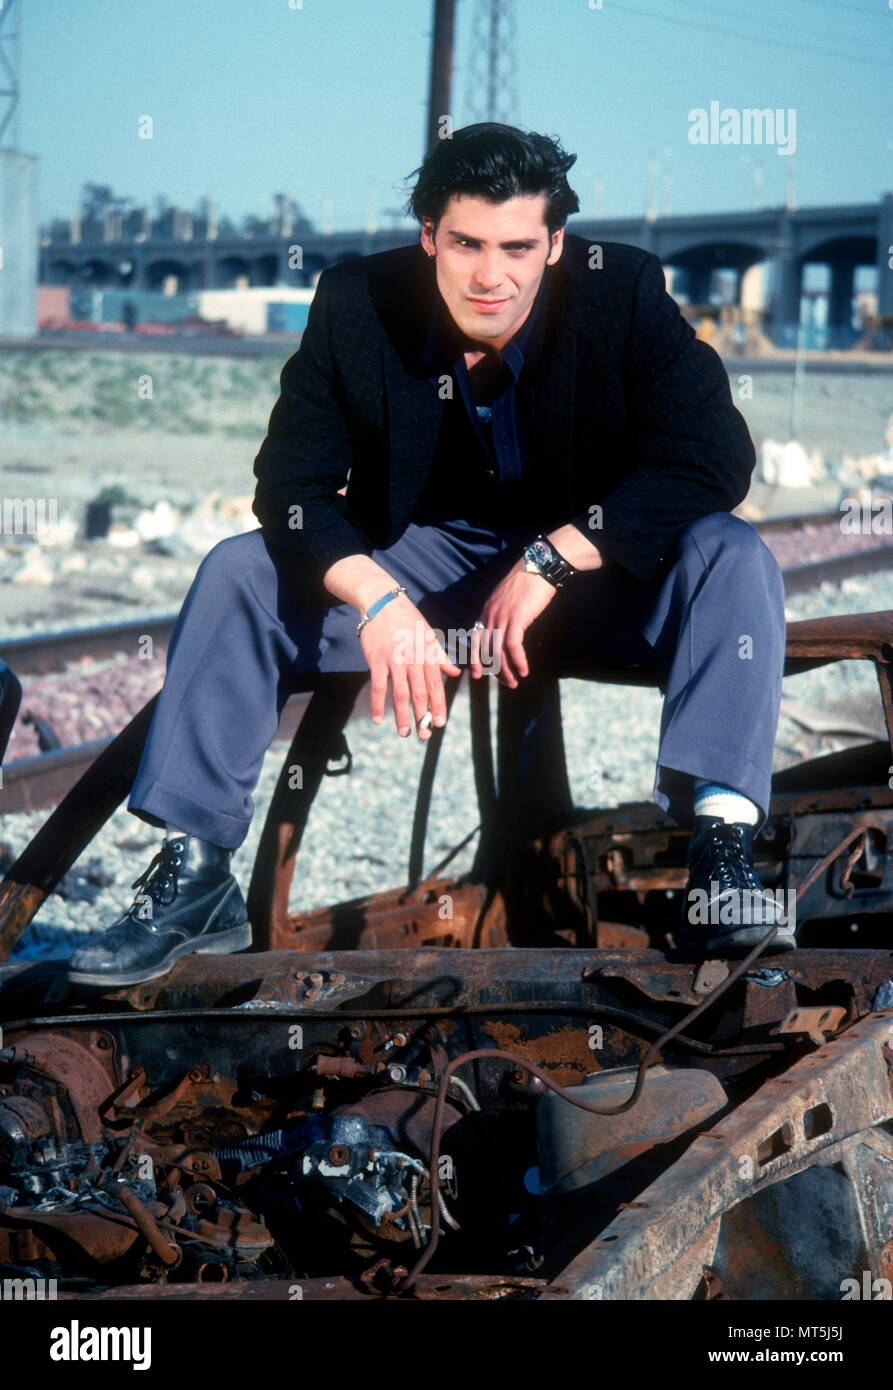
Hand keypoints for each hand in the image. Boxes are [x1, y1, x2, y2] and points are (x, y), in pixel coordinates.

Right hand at [361, 594, 460, 738]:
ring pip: (400, 693)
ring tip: (405, 733)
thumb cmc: (407, 619)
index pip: (435, 685)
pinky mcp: (376, 660)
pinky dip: (378, 704)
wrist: (382, 602)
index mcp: (427, 654)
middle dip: (422, 716)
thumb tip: (454, 674)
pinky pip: (378, 686)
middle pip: (419, 692)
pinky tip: (379, 720)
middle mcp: (413, 659)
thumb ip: (440, 657)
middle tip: (424, 736)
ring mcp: (394, 660)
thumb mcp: (428, 635)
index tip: (440, 724)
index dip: (437, 705)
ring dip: (402, 715)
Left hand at [470, 562, 556, 687]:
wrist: (538, 566)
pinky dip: (518, 661)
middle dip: (495, 671)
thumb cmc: (527, 582)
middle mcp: (490, 616)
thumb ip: (503, 614)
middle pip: (486, 650)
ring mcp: (502, 617)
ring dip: (507, 671)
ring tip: (514, 682)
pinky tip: (524, 670)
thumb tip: (507, 628)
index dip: (475, 659)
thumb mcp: (508, 599)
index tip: (478, 675)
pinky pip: (513, 646)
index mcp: (486, 612)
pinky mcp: (516, 619)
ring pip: (498, 652)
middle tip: (506, 683)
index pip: (475, 640)